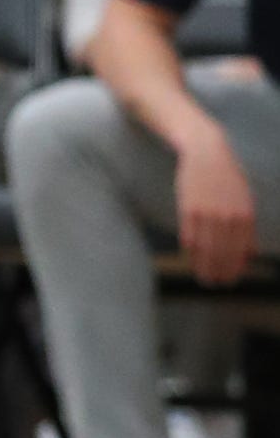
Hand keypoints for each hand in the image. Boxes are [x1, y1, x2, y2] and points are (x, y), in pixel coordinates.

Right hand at [174, 123, 258, 285]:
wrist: (206, 153)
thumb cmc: (227, 178)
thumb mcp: (245, 200)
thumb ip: (247, 228)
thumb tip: (249, 254)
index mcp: (245, 216)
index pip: (239, 251)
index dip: (234, 269)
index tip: (229, 280)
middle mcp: (227, 217)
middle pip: (222, 253)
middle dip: (219, 272)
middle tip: (214, 283)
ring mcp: (207, 214)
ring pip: (205, 249)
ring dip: (204, 266)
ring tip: (202, 277)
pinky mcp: (188, 209)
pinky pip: (189, 237)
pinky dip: (190, 251)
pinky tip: (191, 259)